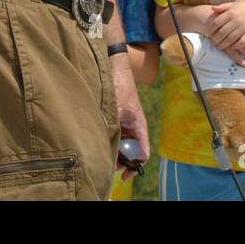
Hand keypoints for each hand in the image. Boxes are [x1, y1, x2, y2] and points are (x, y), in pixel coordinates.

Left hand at [111, 58, 149, 181]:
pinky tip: (100, 144)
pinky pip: (116, 137)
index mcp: (139, 126)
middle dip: (123, 162)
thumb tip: (107, 144)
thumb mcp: (117, 107)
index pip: (143, 152)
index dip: (136, 166)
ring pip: (123, 145)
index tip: (125, 174)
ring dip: (116, 153)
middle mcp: (134, 127)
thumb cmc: (120, 86)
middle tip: (110, 167)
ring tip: (105, 157)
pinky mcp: (117, 120)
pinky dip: (110, 143)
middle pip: (132, 152)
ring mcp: (125, 124)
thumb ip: (113, 125)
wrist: (115, 69)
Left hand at [206, 0, 244, 59]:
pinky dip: (235, 46)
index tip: (208, 33)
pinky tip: (232, 47)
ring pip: (230, 39)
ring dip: (223, 45)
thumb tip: (212, 8)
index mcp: (231, 12)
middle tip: (212, 43)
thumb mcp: (235, 5)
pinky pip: (241, 42)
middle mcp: (236, 20)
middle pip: (222, 32)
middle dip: (215, 39)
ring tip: (219, 47)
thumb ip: (223, 7)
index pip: (217, 22)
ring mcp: (244, 28)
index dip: (211, 29)